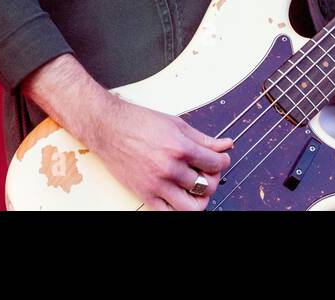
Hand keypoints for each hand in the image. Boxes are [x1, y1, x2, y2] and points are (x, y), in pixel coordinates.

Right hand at [90, 94, 232, 210]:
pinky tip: (179, 195)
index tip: (221, 160)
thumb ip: (203, 138)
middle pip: (207, 186)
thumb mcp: (176, 124)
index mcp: (180, 148)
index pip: (216, 164)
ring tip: (196, 188)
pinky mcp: (145, 194)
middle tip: (207, 171)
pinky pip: (168, 213)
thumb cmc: (138, 122)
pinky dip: (179, 208)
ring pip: (192, 207)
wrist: (109, 128)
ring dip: (200, 199)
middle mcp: (170, 168)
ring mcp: (157, 184)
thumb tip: (225, 145)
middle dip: (213, 179)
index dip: (223, 162)